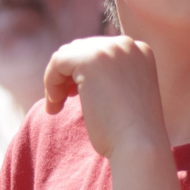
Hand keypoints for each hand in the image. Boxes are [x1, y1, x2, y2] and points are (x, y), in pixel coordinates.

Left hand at [43, 36, 169, 160]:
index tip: (75, 95)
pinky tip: (55, 105)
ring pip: (67, 54)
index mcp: (139, 51)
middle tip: (62, 101)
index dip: (80, 72)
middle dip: (67, 74)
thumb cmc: (127, 132)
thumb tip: (72, 71)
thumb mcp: (121, 95)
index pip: (98, 50)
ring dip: (56, 80)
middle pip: (81, 49)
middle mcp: (127, 45)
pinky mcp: (91, 58)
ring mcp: (110, 49)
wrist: (138, 145)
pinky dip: (50, 82)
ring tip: (57, 105)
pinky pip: (57, 61)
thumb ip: (105, 76)